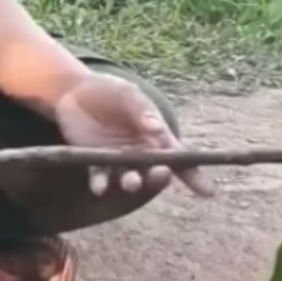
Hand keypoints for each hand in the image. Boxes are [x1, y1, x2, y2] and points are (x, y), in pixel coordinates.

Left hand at [51, 74, 215, 198]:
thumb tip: (156, 128)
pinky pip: (100, 177)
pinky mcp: (94, 161)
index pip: (179, 157)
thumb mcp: (126, 93)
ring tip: (131, 182)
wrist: (73, 91)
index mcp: (156, 135)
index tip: (208, 191)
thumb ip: (141, 110)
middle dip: (160, 177)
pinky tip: (100, 187)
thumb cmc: (109, 90)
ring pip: (130, 177)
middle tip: (161, 174)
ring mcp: (117, 158)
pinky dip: (101, 184)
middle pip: (156, 171)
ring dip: (132, 182)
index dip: (194, 175)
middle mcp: (140, 151)